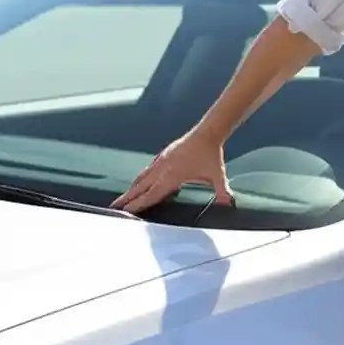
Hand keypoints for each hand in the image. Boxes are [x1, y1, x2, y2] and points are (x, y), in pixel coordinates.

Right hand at [110, 128, 233, 213]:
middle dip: (127, 198)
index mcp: (172, 176)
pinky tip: (139, 182)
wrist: (207, 133)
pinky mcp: (163, 155)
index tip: (125, 211)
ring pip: (142, 177)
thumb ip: (222, 192)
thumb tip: (229, 204)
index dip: (137, 204)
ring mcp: (161, 161)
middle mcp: (162, 169)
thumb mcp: (217, 175)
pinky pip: (147, 170)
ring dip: (132, 188)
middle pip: (140, 187)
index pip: (151, 194)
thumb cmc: (211, 155)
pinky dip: (140, 178)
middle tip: (114, 207)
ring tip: (123, 198)